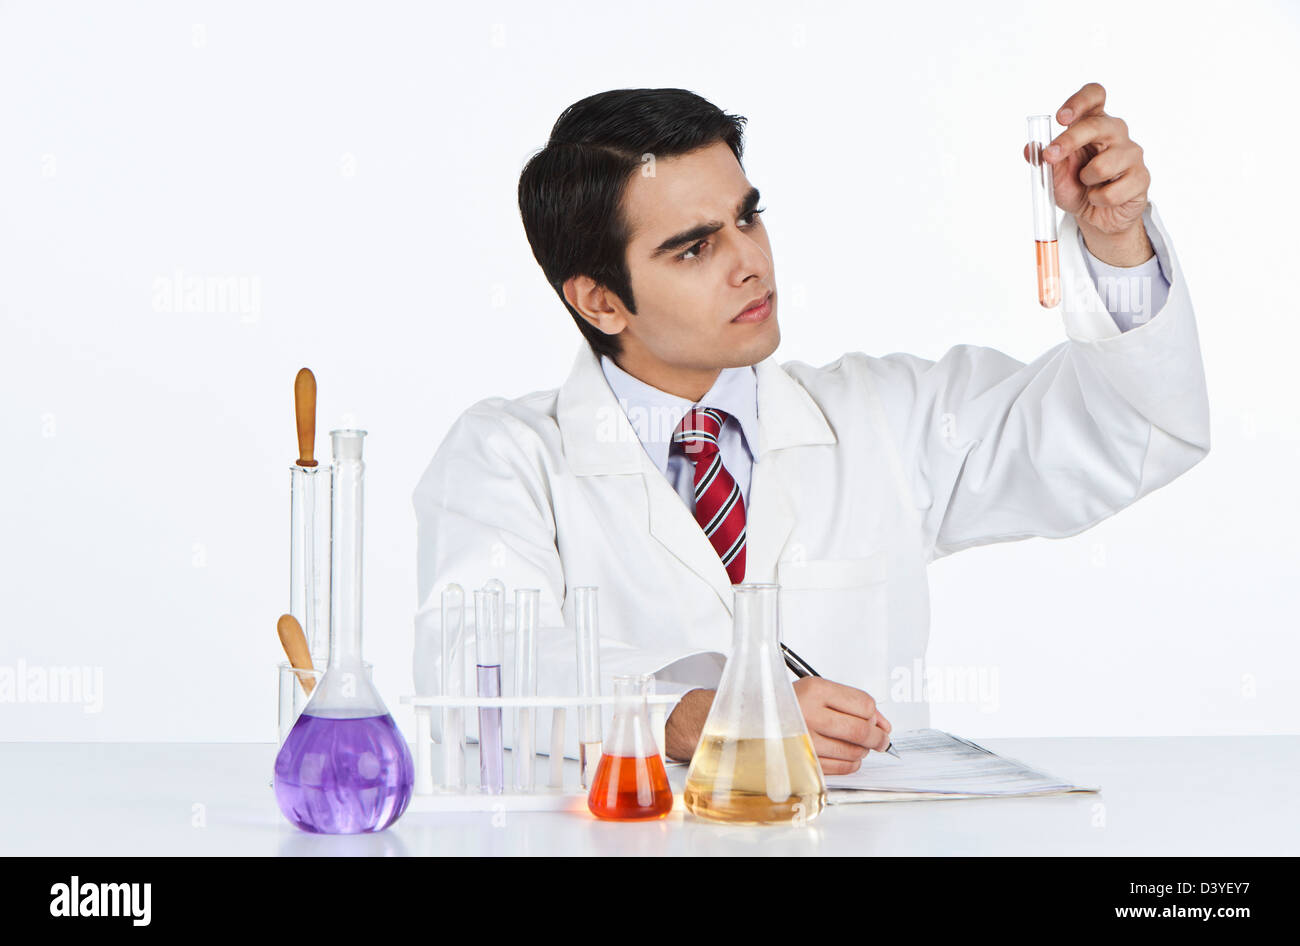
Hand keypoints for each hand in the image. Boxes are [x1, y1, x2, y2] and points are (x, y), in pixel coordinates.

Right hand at [792, 676, 891, 775]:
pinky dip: (851, 764)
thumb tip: (883, 724)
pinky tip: (848, 756)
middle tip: (882, 740)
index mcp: (814, 689)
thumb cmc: (789, 703)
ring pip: (853, 751)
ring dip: (863, 751)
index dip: (876, 716)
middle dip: (878, 738)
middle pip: (861, 730)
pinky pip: (840, 767)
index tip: (879, 722)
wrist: (754, 717)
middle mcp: (808, 713)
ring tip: (859, 746)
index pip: (863, 704)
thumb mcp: (818, 690)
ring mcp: (805, 739)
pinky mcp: (803, 760)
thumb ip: (852, 703)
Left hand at [1022, 82, 1150, 240]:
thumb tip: (1031, 149)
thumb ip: (1046, 160)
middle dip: (1070, 141)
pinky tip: (1101, 198)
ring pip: (1103, 165)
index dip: (1079, 101)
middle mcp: (1115, 133)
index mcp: (1093, 124)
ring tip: (1088, 184)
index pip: (1094, 96)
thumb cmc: (1077, 188)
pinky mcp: (1141, 177)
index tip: (1061, 117)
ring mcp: (1132, 153)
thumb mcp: (1055, 175)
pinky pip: (1113, 192)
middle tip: (1051, 156)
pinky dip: (1098, 200)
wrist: (1097, 216)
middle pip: (1097, 125)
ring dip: (1086, 180)